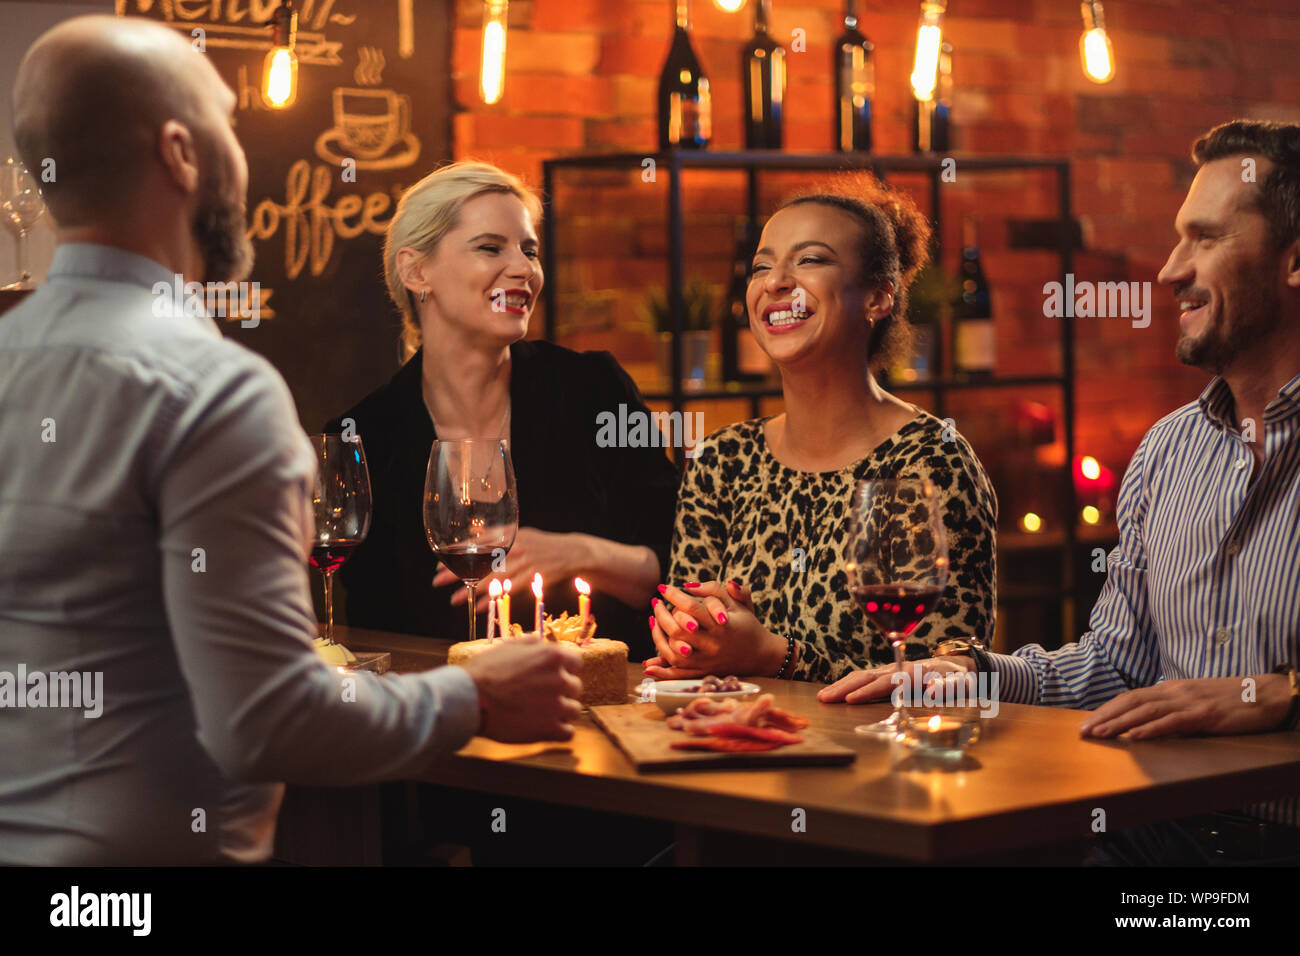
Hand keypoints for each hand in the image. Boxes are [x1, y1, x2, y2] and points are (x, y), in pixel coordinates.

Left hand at [433, 527, 580, 612]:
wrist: (575, 553)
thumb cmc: (544, 545)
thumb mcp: (522, 534)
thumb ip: (500, 535)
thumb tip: (474, 535)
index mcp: (510, 534)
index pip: (477, 542)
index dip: (457, 553)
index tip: (439, 562)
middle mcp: (515, 546)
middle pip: (480, 561)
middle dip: (457, 571)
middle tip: (438, 581)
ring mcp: (525, 562)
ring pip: (492, 578)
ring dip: (471, 589)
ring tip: (454, 599)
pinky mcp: (533, 577)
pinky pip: (508, 590)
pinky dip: (494, 599)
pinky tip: (480, 606)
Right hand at [454, 636, 583, 742]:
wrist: (470, 699)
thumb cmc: (485, 672)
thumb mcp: (508, 647)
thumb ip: (529, 643)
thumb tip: (539, 639)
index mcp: (553, 657)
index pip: (576, 662)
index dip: (565, 669)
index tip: (552, 676)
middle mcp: (560, 680)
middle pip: (575, 687)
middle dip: (561, 691)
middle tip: (542, 696)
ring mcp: (557, 706)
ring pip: (575, 710)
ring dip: (562, 712)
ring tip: (543, 713)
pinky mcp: (550, 729)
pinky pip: (568, 733)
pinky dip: (559, 731)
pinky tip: (545, 728)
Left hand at [642, 580, 785, 679]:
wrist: (762, 654)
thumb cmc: (748, 625)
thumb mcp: (739, 603)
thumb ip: (716, 590)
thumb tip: (690, 584)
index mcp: (721, 626)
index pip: (691, 608)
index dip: (674, 596)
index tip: (663, 587)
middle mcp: (712, 644)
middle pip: (678, 630)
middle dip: (662, 614)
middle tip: (655, 603)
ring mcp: (707, 661)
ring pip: (674, 652)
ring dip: (658, 637)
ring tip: (653, 622)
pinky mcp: (704, 672)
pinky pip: (680, 674)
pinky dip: (663, 671)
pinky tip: (648, 664)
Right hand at [818, 656, 974, 703]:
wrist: (962, 667)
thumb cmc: (962, 679)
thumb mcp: (963, 684)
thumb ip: (949, 688)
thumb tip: (933, 692)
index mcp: (915, 672)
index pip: (887, 682)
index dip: (867, 692)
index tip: (849, 701)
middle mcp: (899, 668)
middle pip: (867, 676)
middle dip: (844, 687)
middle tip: (824, 698)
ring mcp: (892, 670)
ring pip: (862, 675)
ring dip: (842, 685)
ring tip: (823, 696)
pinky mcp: (889, 675)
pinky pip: (865, 678)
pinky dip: (848, 684)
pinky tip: (837, 692)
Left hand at [1078, 675, 1292, 739]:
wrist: (1266, 693)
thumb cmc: (1230, 700)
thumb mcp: (1194, 702)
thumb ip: (1171, 710)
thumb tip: (1147, 725)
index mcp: (1170, 688)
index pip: (1130, 697)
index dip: (1106, 709)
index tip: (1087, 722)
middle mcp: (1175, 691)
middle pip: (1131, 702)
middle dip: (1104, 717)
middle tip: (1083, 731)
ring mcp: (1190, 701)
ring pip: (1147, 711)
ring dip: (1120, 723)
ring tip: (1100, 734)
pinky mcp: (1206, 714)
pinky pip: (1174, 722)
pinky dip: (1153, 729)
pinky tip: (1136, 736)